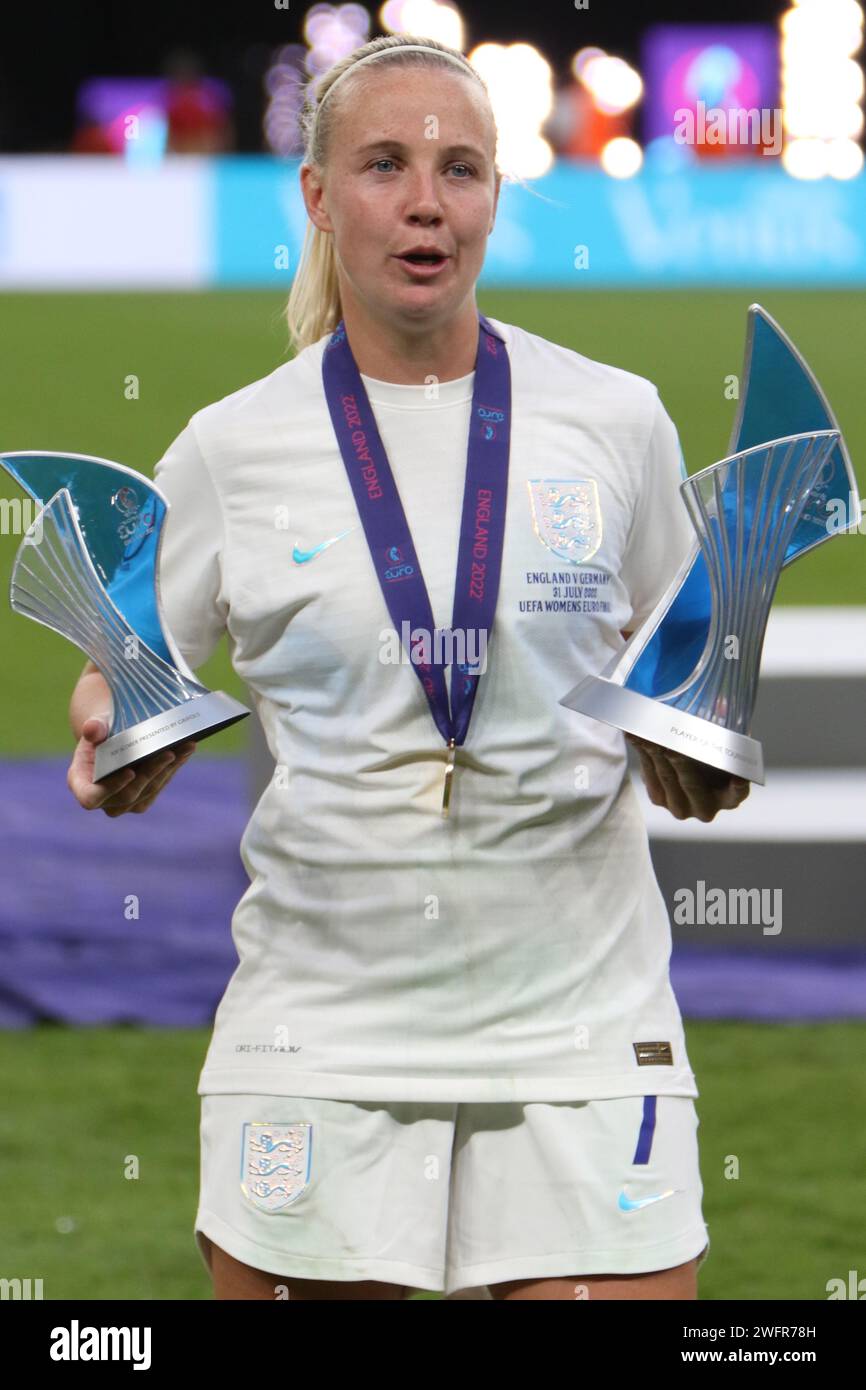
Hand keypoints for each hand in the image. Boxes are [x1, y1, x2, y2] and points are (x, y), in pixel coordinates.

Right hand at [67, 716, 196, 816]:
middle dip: (150, 773)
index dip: (110, 788)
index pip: (91, 797)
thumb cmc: (100, 731)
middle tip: (168, 753)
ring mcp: (124, 803)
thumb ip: (93, 728)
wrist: (110, 738)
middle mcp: (102, 799)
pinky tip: (185, 750)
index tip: (129, 772)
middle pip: (128, 794)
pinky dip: (173, 767)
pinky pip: (159, 786)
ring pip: (148, 791)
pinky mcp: (144, 798)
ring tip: (184, 747)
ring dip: (167, 769)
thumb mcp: (95, 726)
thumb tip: (92, 728)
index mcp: (81, 784)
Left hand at [625, 733, 749, 822]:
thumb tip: (719, 710)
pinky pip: (648, 775)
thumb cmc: (713, 755)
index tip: (738, 777)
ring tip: (647, 734)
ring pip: (666, 778)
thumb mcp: (722, 748)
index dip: (736, 787)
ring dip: (655, 753)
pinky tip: (634, 736)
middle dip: (680, 763)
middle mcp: (706, 808)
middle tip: (672, 745)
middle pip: (692, 784)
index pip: (736, 793)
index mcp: (730, 798)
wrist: (692, 768)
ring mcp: (680, 807)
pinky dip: (642, 752)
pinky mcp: (658, 798)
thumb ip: (724, 737)